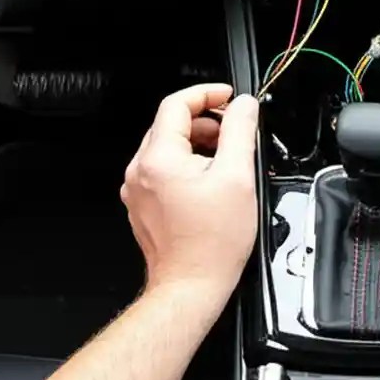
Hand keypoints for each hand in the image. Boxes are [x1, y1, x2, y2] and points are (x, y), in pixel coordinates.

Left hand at [121, 84, 260, 294]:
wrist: (192, 285)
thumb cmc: (212, 243)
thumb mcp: (238, 177)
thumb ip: (240, 132)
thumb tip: (242, 106)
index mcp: (159, 159)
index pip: (176, 105)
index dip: (206, 94)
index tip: (226, 97)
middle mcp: (140, 172)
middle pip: (171, 126)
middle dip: (206, 123)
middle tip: (234, 133)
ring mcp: (137, 190)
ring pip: (168, 149)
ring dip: (197, 146)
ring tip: (225, 163)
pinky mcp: (142, 205)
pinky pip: (163, 172)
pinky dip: (186, 167)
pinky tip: (210, 184)